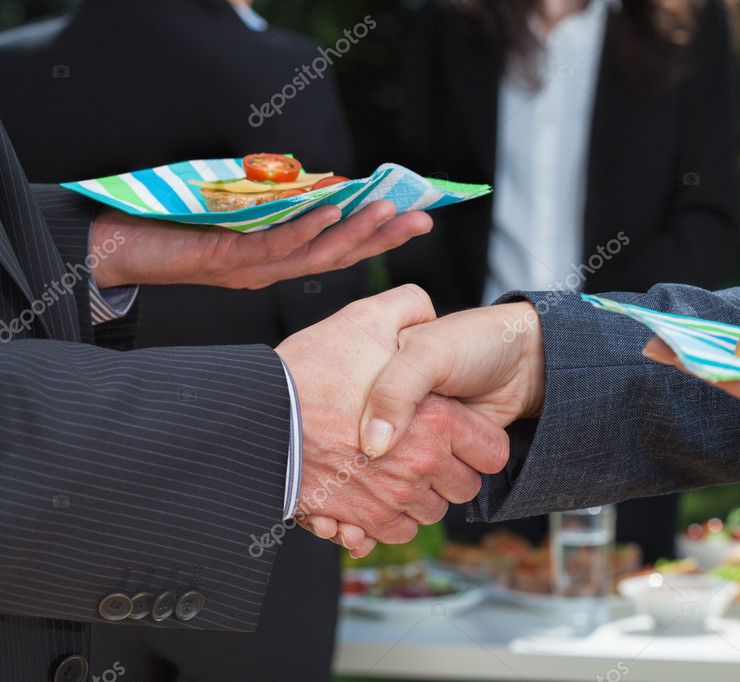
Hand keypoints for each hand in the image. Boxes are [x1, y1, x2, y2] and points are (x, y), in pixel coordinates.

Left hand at [90, 200, 429, 288]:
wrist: (119, 248)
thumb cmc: (175, 230)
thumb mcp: (235, 216)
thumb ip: (273, 208)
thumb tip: (315, 184)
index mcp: (277, 261)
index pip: (338, 250)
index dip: (379, 237)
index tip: (416, 218)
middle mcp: (272, 270)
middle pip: (339, 256)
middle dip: (384, 238)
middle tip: (423, 218)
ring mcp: (253, 268)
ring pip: (316, 254)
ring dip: (356, 232)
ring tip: (389, 209)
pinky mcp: (228, 260)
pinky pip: (276, 245)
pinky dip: (307, 227)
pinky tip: (332, 208)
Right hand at [275, 286, 509, 550]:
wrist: (255, 417)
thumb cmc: (310, 369)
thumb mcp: (365, 320)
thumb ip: (408, 308)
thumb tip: (427, 312)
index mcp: (436, 421)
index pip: (492, 452)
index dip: (479, 442)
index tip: (458, 431)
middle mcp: (420, 465)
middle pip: (464, 487)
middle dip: (450, 471)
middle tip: (424, 448)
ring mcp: (391, 498)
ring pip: (430, 512)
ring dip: (420, 496)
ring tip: (396, 468)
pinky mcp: (361, 521)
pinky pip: (397, 532)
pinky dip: (390, 519)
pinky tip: (376, 493)